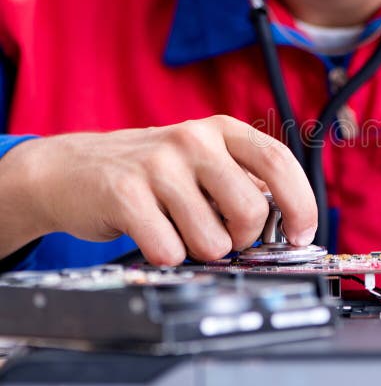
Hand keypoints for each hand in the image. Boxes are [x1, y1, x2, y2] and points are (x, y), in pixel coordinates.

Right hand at [0, 115, 316, 264]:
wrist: (73, 169)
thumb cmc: (153, 172)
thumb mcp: (205, 162)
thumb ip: (245, 183)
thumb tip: (288, 224)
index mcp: (222, 130)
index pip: (279, 163)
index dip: (301, 205)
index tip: (302, 234)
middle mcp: (194, 139)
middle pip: (251, 210)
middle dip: (243, 239)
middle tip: (222, 236)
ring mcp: (159, 164)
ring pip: (212, 240)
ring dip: (200, 250)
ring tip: (178, 229)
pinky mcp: (124, 193)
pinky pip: (169, 250)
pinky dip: (166, 255)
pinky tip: (152, 235)